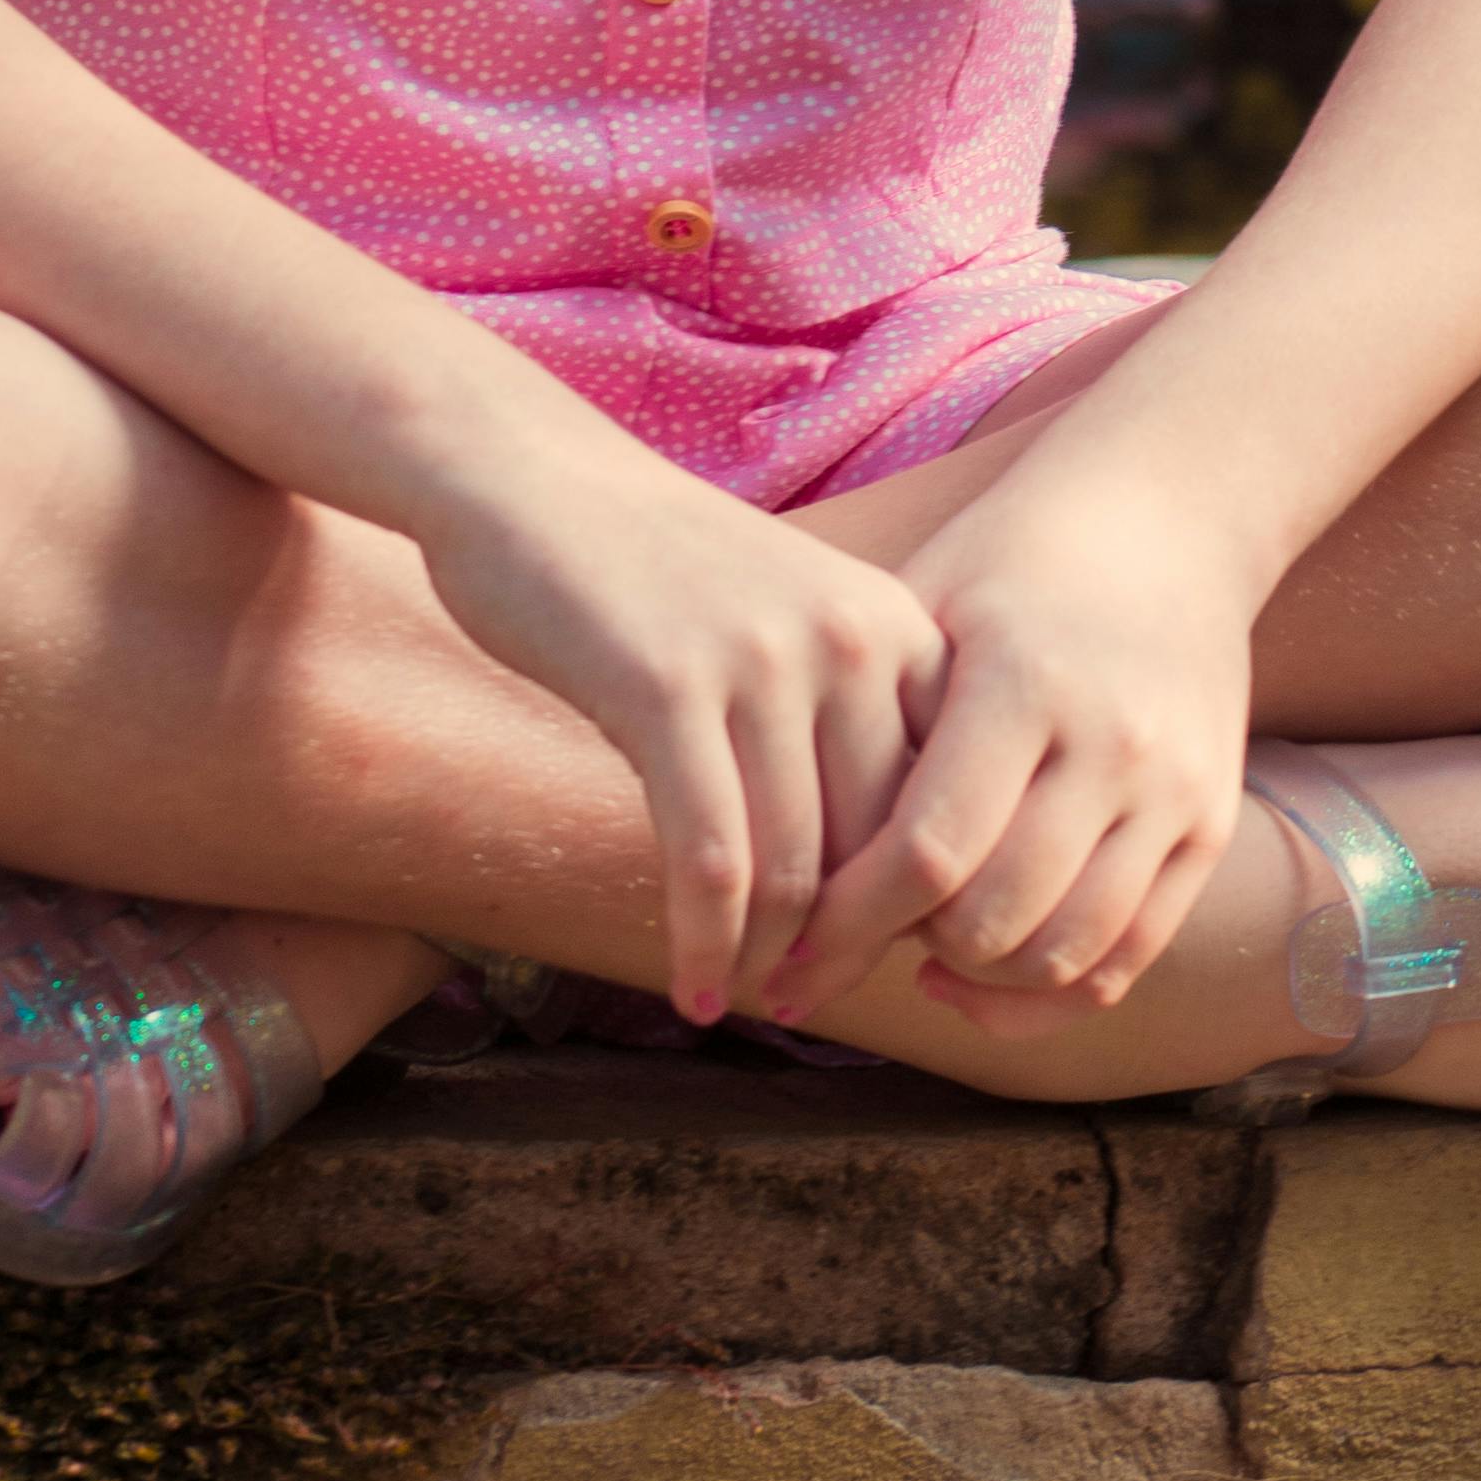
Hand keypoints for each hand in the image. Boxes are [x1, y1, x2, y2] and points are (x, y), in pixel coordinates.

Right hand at [409, 451, 951, 1026]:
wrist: (534, 479)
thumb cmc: (660, 568)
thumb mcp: (793, 622)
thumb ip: (849, 725)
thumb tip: (890, 887)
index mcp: (896, 626)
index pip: (946, 803)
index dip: (921, 902)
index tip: (884, 961)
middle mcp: (851, 639)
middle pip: (880, 849)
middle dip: (847, 947)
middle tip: (810, 1001)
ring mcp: (761, 661)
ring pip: (795, 867)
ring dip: (770, 961)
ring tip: (747, 1000)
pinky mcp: (667, 689)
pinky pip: (707, 857)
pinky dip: (704, 943)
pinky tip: (691, 990)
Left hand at [777, 474, 1263, 1028]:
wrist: (1166, 519)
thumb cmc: (1012, 559)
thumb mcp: (927, 602)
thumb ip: (868, 719)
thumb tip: (781, 851)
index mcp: (1022, 680)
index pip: (928, 850)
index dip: (851, 918)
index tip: (792, 943)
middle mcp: (1110, 743)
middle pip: (995, 918)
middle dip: (904, 952)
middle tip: (844, 948)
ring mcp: (1173, 791)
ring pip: (1066, 956)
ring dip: (978, 980)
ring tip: (914, 957)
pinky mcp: (1210, 825)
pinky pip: (1130, 955)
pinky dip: (1051, 992)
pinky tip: (984, 972)